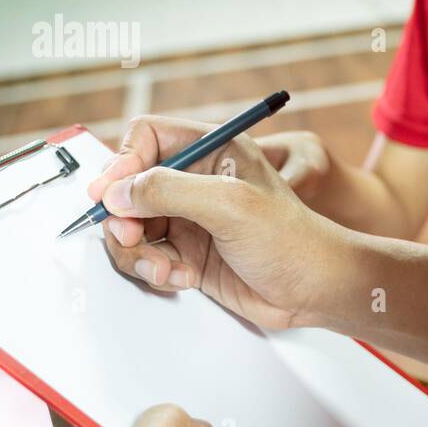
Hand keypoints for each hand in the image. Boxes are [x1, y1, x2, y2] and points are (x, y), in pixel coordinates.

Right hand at [88, 115, 354, 329]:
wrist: (316, 289)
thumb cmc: (291, 240)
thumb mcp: (230, 205)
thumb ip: (169, 191)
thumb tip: (117, 191)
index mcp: (215, 150)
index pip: (147, 137)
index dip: (122, 162)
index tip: (111, 193)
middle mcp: (199, 181)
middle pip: (130, 186)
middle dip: (123, 216)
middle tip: (130, 237)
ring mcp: (192, 219)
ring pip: (132, 227)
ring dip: (138, 251)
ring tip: (166, 269)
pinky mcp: (190, 254)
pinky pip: (148, 257)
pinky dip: (155, 270)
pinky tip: (184, 279)